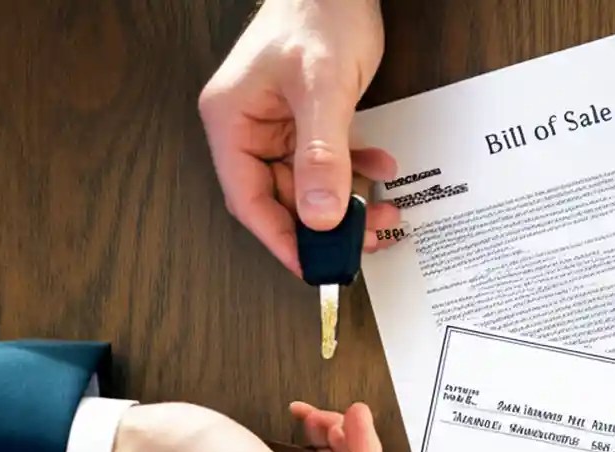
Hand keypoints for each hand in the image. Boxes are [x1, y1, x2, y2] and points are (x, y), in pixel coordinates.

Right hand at [199, 0, 402, 275]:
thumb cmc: (319, 13)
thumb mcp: (323, 89)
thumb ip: (322, 154)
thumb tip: (320, 213)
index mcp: (232, 120)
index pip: (247, 198)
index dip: (280, 238)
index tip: (312, 264)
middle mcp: (249, 126)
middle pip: (280, 197)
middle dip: (324, 224)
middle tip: (362, 242)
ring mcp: (278, 124)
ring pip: (309, 184)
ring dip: (346, 201)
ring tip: (382, 213)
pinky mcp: (306, 119)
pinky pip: (327, 160)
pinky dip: (355, 169)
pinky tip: (382, 167)